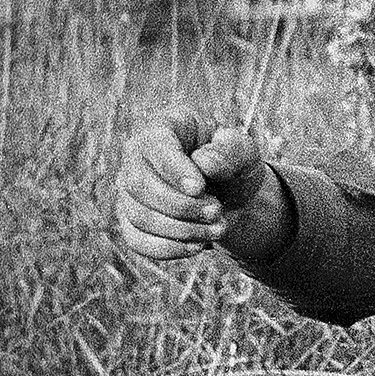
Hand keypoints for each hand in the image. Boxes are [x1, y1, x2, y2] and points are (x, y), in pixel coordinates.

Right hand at [115, 112, 292, 262]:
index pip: (155, 146)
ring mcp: (129, 190)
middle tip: (218, 210)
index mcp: (166, 127)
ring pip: (139, 216)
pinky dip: (169, 248)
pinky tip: (198, 246)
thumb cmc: (234, 166)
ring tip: (218, 228)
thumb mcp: (244, 153)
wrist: (232, 196)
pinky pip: (137, 240)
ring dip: (183, 230)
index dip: (174, 170)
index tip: (199, 188)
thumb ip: (230, 151)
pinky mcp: (132, 220)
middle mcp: (137, 156)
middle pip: (139, 185)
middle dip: (182, 206)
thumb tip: (203, 162)